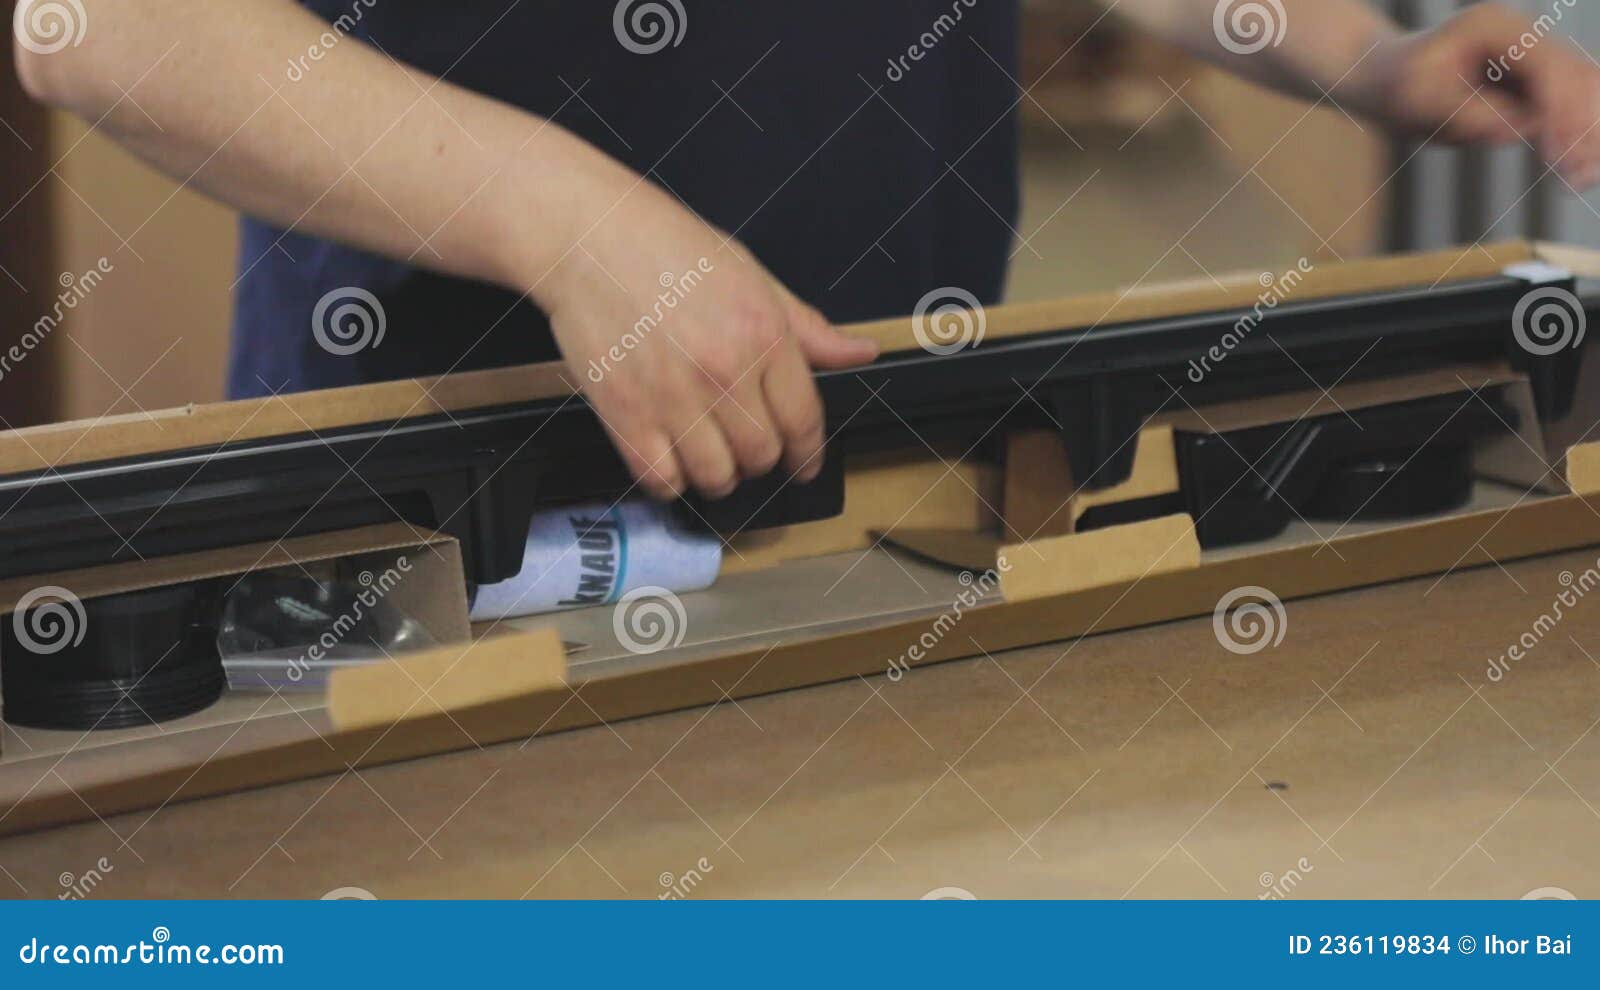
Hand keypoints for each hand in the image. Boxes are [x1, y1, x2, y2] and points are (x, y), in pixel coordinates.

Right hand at [532, 175, 878, 500]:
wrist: (587, 235)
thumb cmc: (665, 247)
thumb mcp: (752, 275)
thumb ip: (807, 328)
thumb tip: (860, 352)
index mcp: (763, 334)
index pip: (804, 421)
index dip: (808, 454)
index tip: (804, 465)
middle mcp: (723, 370)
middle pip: (761, 456)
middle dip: (761, 461)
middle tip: (747, 448)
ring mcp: (673, 395)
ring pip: (715, 477)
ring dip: (718, 477)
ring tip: (709, 455)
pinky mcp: (625, 412)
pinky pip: (661, 479)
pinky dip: (669, 481)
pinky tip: (669, 459)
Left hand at [1355, 3, 1599, 185]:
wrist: (1387, 78)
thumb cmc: (1396, 87)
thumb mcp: (1419, 101)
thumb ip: (1465, 114)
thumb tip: (1513, 131)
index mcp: (1496, 27)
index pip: (1545, 67)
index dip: (1558, 111)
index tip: (1557, 155)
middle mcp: (1524, 36)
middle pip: (1576, 76)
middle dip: (1581, 126)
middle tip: (1577, 177)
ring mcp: (1534, 57)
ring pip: (1583, 91)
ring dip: (1587, 135)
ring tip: (1581, 179)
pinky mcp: (1536, 83)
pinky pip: (1571, 106)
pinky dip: (1577, 136)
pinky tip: (1579, 170)